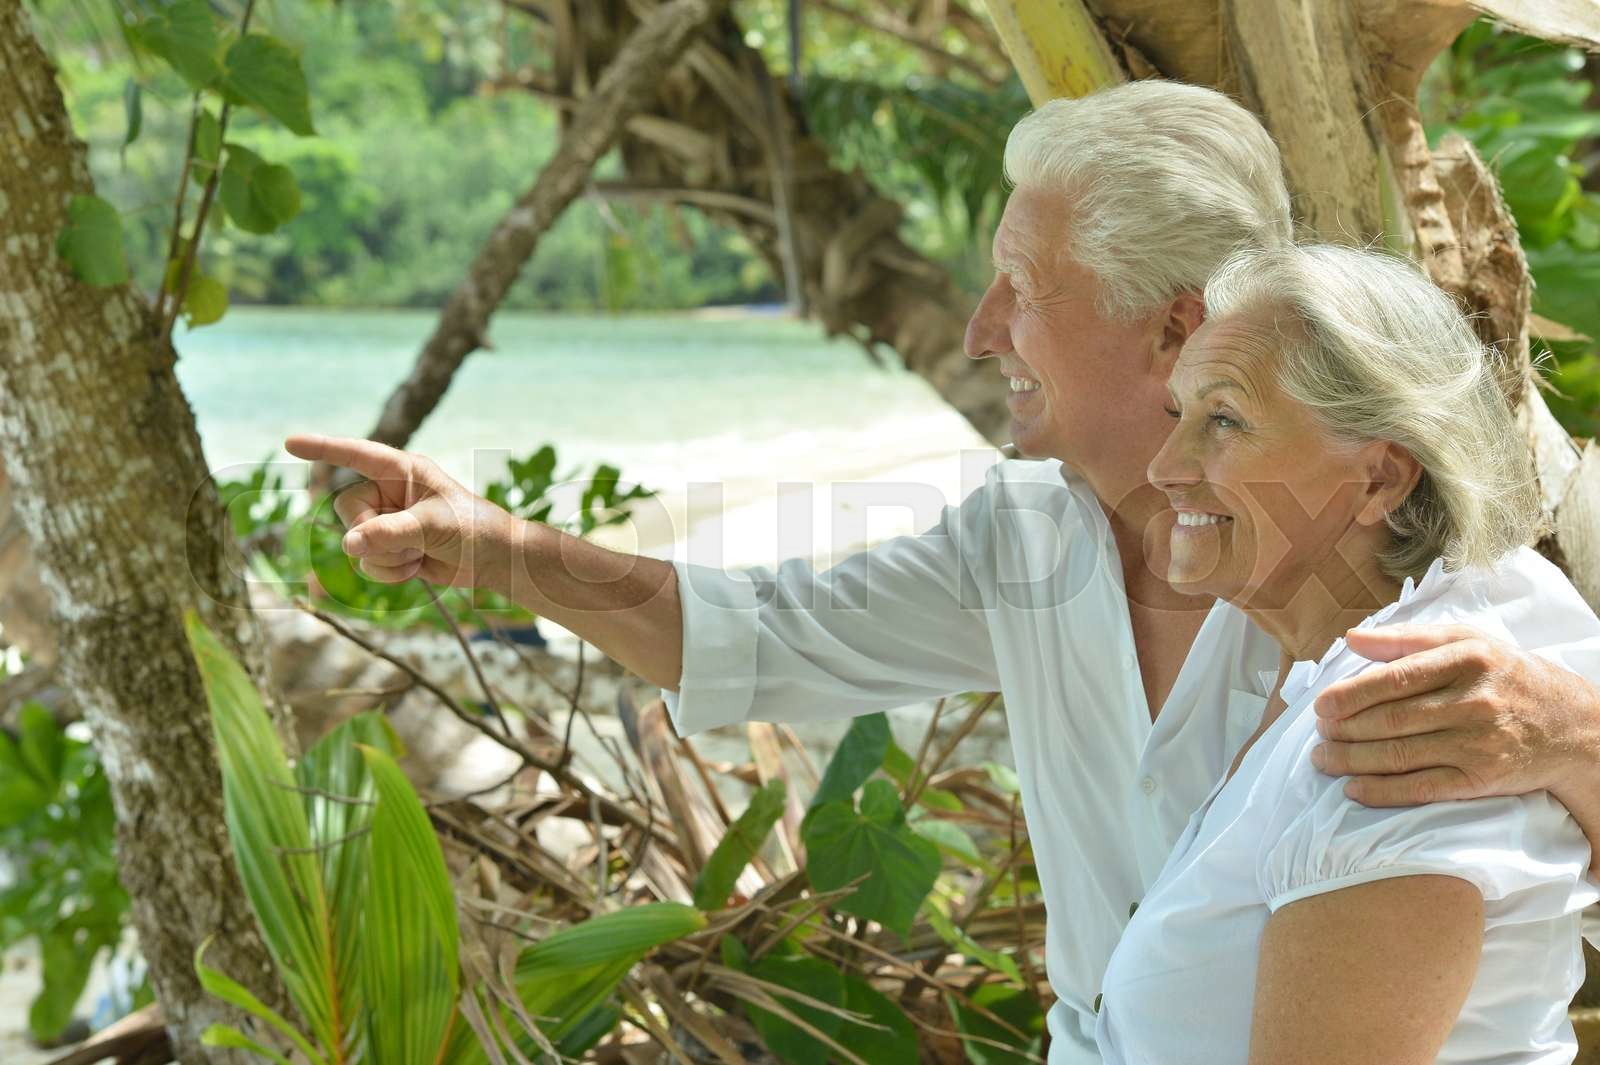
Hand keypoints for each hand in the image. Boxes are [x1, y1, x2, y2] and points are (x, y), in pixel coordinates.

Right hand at [284, 434, 520, 590]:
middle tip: (411, 542)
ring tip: (421, 554)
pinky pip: (367, 563)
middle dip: (373, 533)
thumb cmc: (472, 529)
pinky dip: (390, 572)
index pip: (356, 454)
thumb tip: (350, 545)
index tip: (290, 443)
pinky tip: (418, 568)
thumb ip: (390, 533)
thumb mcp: (433, 526)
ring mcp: (387, 522)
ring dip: (387, 558)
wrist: (492, 560)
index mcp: (402, 471)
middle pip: (347, 510)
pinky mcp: (389, 548)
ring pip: (355, 542)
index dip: (323, 448)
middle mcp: (389, 493)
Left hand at [1310, 623, 1599, 810]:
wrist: (1573, 726)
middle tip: (1317, 733)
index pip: (1396, 678)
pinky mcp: (1481, 779)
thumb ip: (1407, 638)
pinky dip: (1383, 791)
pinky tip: (1354, 789)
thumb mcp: (1466, 642)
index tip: (1321, 704)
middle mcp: (1472, 701)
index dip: (1351, 694)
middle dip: (1345, 729)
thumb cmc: (1506, 676)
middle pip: (1393, 719)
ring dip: (1353, 760)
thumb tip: (1352, 639)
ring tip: (1323, 759)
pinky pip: (1422, 787)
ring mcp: (1477, 743)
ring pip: (1401, 754)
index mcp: (1466, 659)